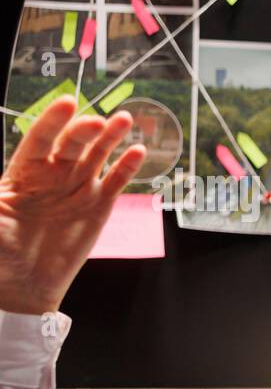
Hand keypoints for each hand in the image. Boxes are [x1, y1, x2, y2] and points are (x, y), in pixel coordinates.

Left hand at [0, 96, 146, 314]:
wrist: (25, 284)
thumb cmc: (0, 252)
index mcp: (25, 173)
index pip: (39, 139)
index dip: (53, 122)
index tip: (67, 104)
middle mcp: (54, 175)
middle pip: (72, 144)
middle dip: (84, 131)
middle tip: (98, 122)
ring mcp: (79, 189)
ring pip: (97, 156)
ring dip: (111, 137)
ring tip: (124, 121)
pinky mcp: (100, 206)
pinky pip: (116, 182)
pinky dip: (127, 167)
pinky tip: (138, 152)